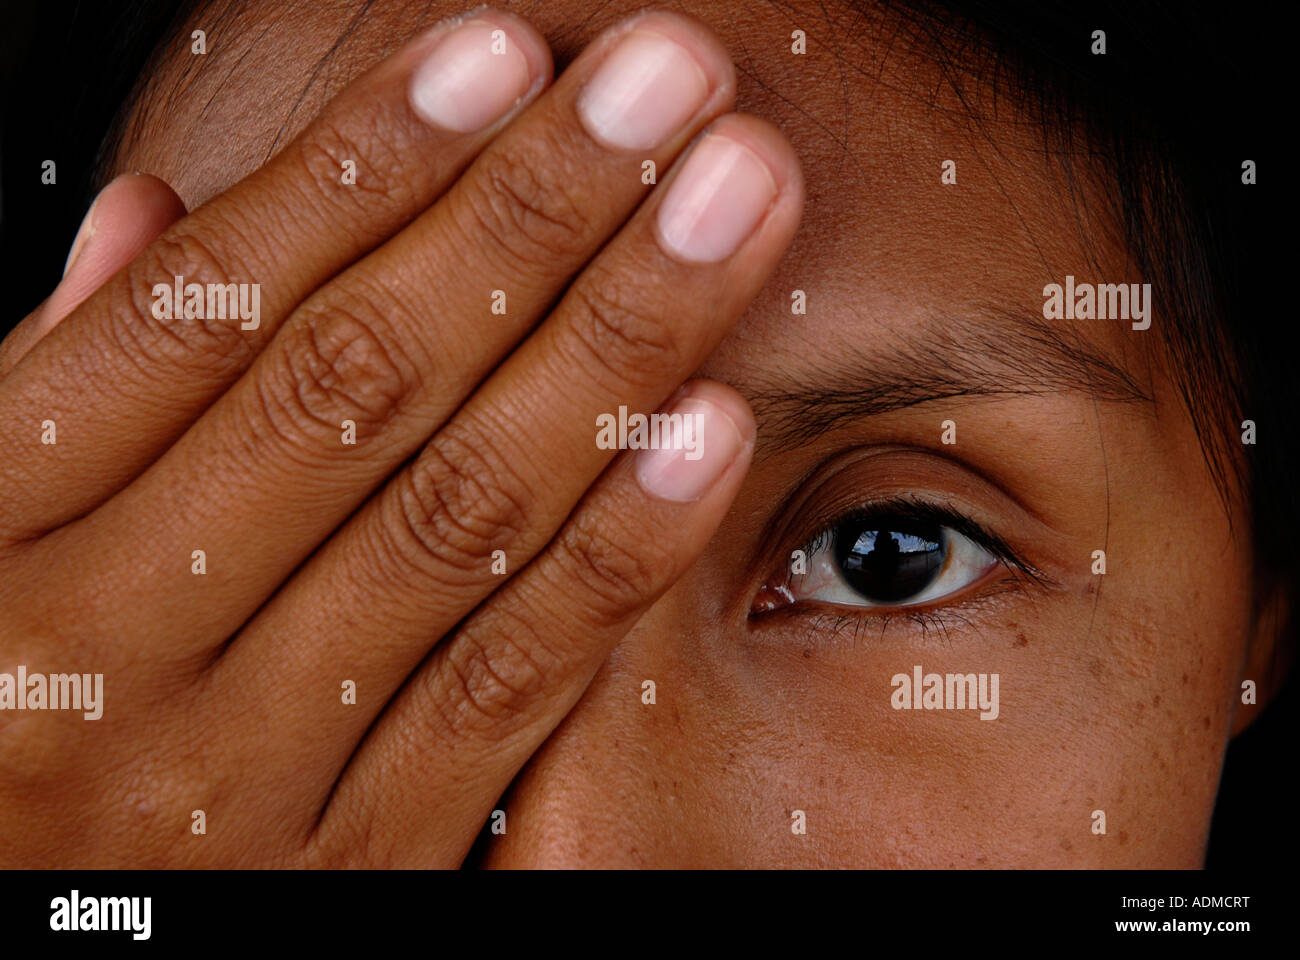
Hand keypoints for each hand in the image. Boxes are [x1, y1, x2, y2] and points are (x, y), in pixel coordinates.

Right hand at [0, 7, 800, 866]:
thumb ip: (60, 394)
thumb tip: (159, 216)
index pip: (204, 313)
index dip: (359, 170)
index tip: (497, 53)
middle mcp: (109, 657)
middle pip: (357, 388)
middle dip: (532, 215)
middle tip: (669, 78)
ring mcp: (239, 776)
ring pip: (458, 521)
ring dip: (617, 344)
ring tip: (735, 200)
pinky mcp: (360, 866)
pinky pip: (508, 691)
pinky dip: (616, 551)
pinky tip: (713, 422)